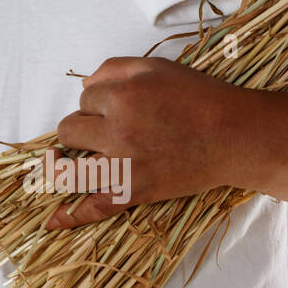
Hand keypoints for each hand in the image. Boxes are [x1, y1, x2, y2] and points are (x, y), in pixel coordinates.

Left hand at [42, 56, 252, 229]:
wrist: (236, 136)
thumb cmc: (198, 97)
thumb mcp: (155, 66)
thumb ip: (113, 68)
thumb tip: (84, 86)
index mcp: (120, 98)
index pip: (83, 99)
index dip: (97, 101)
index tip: (119, 105)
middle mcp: (116, 133)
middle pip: (69, 131)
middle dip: (81, 126)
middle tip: (104, 127)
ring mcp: (123, 167)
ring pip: (69, 169)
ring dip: (63, 164)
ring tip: (64, 160)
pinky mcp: (134, 193)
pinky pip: (94, 207)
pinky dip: (70, 216)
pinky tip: (51, 221)